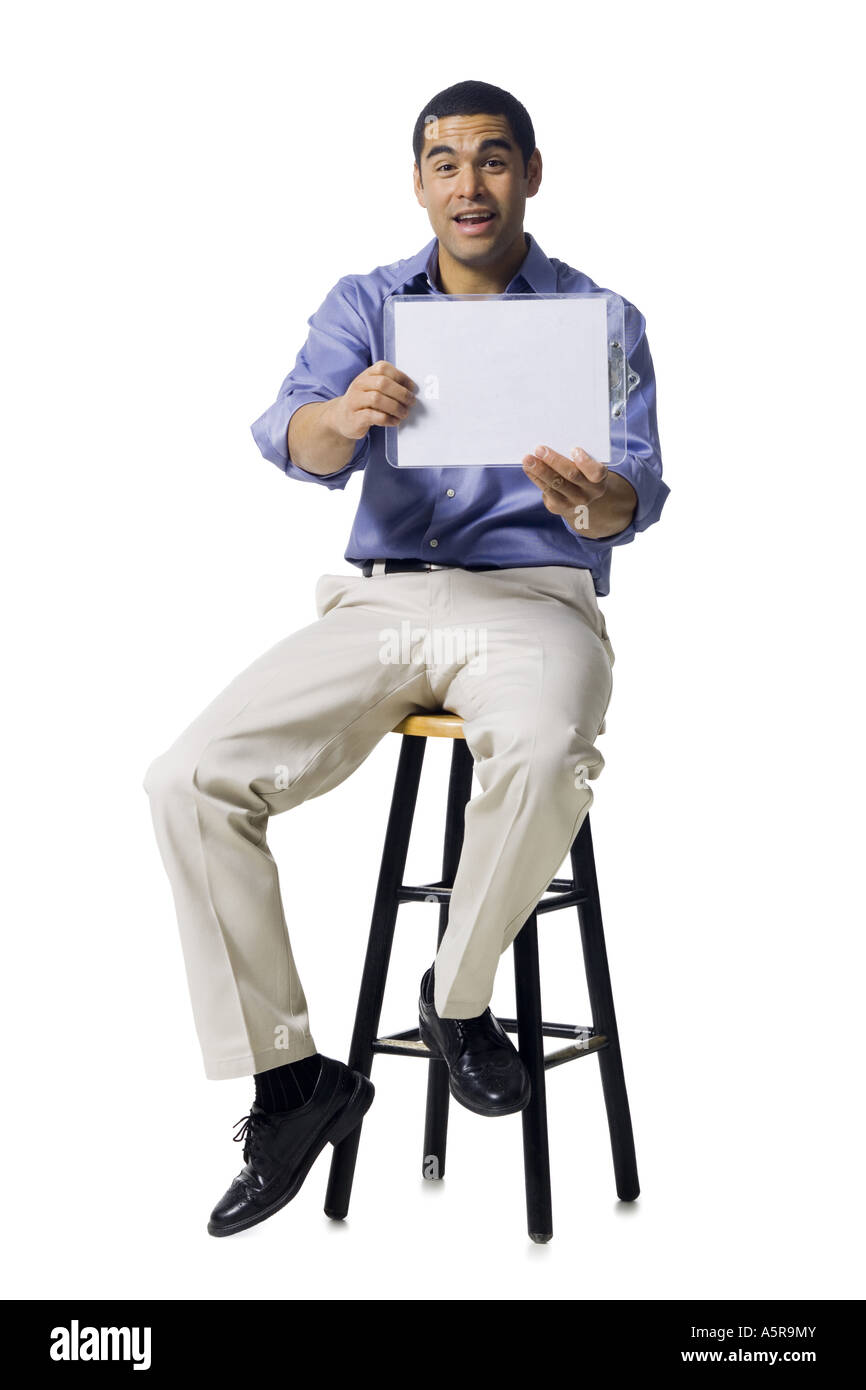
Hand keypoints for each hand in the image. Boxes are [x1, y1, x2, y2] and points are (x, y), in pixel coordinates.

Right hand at [330, 360, 417, 440]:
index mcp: (366, 375)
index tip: (412, 388)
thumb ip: (388, 385)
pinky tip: (394, 421)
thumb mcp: (372, 389)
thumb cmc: (363, 403)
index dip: (401, 377)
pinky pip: (373, 416)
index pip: (384, 368)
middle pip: (382, 383)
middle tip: (411, 402)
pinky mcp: (354, 418)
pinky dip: (388, 419)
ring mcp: (355, 401)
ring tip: (404, 413)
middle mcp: (359, 385)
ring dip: (396, 407)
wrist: (341, 418)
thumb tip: (411, 390)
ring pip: (377, 399)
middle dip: (401, 393)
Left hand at [522, 444, 636, 538]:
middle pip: (571, 475)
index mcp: (599, 480)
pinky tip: (528, 468)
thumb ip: (577, 458)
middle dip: (554, 461)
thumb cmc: (583, 474)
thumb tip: (553, 443)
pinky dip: (535, 477)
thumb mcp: (587, 468)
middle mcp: (588, 494)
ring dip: (539, 470)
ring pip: (554, 484)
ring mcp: (572, 502)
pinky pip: (545, 490)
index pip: (596, 472)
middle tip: (540, 449)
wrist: (581, 501)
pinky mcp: (558, 507)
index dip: (585, 462)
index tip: (574, 449)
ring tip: (528, 459)